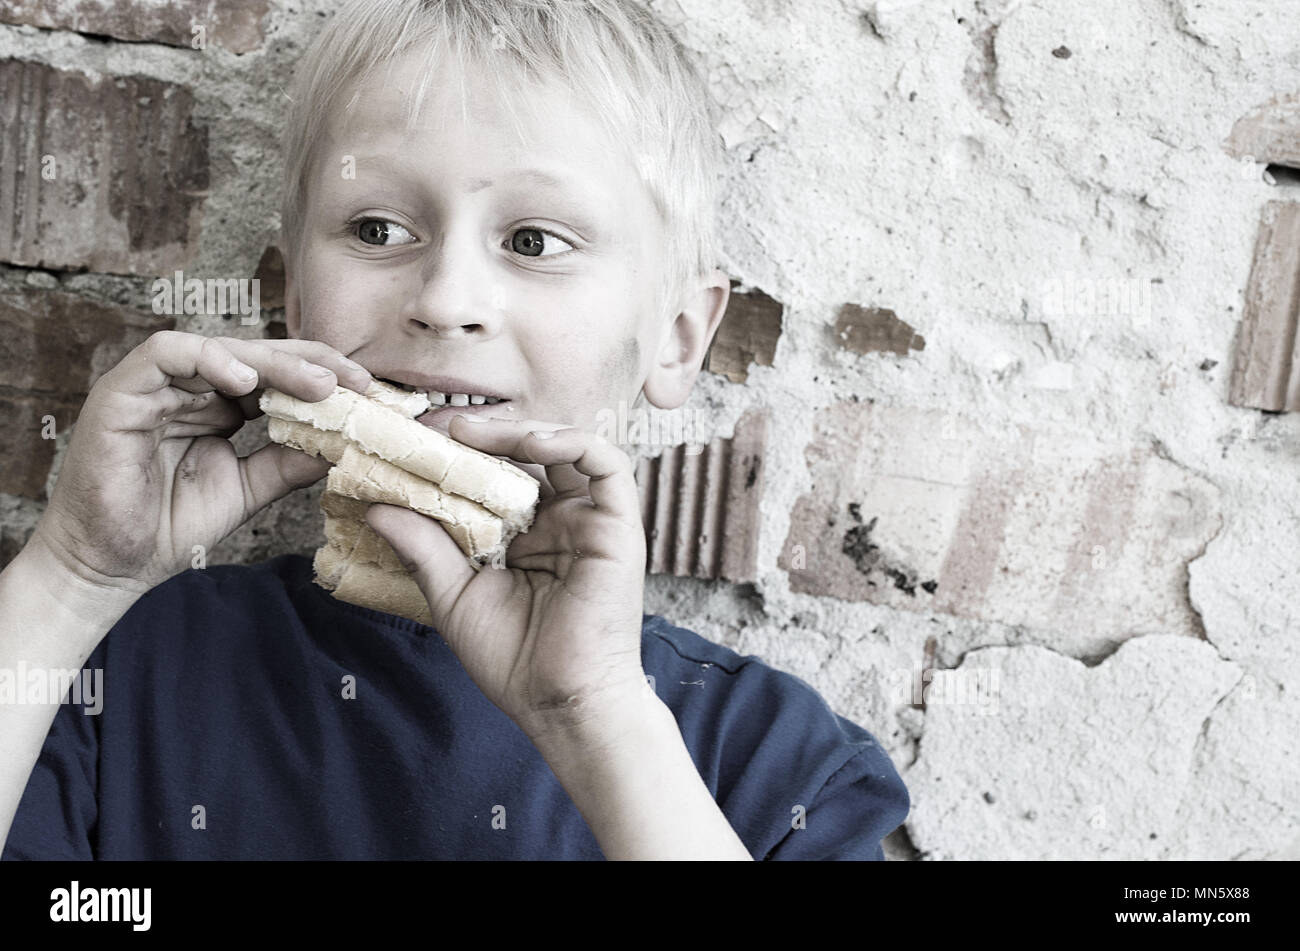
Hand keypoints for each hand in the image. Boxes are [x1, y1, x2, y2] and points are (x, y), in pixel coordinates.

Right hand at [31, 330, 371, 593]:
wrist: (112, 564)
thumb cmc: (169, 525)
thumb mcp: (247, 488)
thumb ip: (287, 462)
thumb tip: (342, 443)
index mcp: (215, 406)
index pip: (273, 375)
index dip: (318, 376)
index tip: (366, 390)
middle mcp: (186, 389)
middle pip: (254, 355)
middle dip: (308, 363)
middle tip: (353, 379)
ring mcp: (153, 386)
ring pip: (219, 348)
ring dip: (272, 361)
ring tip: (316, 383)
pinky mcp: (120, 391)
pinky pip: (165, 353)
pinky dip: (209, 358)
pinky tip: (246, 380)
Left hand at [364, 416, 647, 740]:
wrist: (558, 700)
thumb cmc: (513, 660)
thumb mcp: (454, 596)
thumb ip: (423, 549)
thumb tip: (377, 507)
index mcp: (527, 539)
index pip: (499, 480)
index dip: (466, 458)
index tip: (420, 446)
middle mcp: (561, 524)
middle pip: (530, 459)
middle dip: (488, 436)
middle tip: (441, 428)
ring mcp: (591, 523)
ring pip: (567, 451)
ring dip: (525, 431)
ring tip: (477, 432)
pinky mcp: (619, 526)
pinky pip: (607, 465)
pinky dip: (572, 443)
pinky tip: (532, 444)